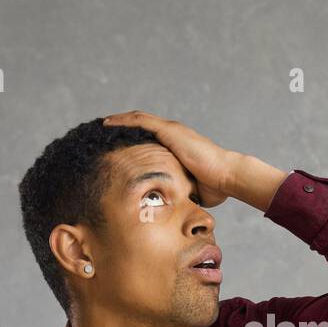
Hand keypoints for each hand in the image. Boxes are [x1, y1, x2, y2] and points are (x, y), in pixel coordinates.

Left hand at [102, 111, 238, 207]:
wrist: (226, 177)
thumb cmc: (215, 186)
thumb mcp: (191, 189)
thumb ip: (180, 192)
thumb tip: (172, 206)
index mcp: (178, 147)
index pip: (151, 139)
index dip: (134, 140)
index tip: (119, 146)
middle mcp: (174, 134)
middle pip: (142, 126)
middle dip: (123, 128)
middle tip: (103, 132)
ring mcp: (171, 130)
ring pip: (138, 120)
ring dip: (119, 121)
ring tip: (101, 124)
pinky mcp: (169, 130)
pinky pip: (139, 121)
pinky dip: (122, 121)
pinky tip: (107, 123)